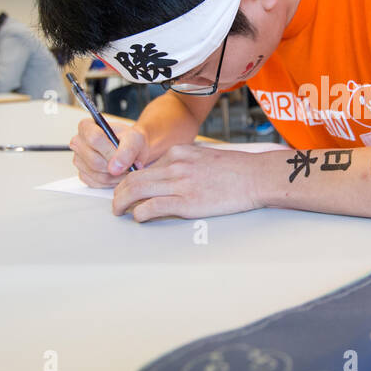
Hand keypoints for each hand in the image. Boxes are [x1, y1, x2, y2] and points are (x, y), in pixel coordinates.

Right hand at [68, 119, 154, 187]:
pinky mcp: (83, 175)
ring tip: (126, 168)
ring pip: (97, 175)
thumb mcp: (134, 139)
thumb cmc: (130, 140)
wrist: (132, 150)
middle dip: (116, 166)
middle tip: (130, 164)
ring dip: (117, 176)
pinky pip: (97, 183)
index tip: (122, 155)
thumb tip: (114, 167)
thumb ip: (127, 151)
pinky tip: (118, 174)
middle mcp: (78, 143)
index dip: (110, 151)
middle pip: (95, 161)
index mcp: (87, 126)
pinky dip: (112, 182)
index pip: (94, 139)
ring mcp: (78, 160)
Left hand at [112, 143, 264, 221]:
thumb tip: (167, 179)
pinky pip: (151, 207)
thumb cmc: (235, 171)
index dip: (130, 180)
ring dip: (122, 203)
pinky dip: (139, 214)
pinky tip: (139, 217)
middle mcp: (175, 165)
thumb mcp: (203, 158)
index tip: (126, 190)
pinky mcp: (185, 202)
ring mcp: (179, 183)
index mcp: (178, 153)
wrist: (255, 177)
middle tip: (116, 203)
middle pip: (133, 178)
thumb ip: (183, 165)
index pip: (144, 167)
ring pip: (136, 191)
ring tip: (119, 211)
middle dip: (119, 192)